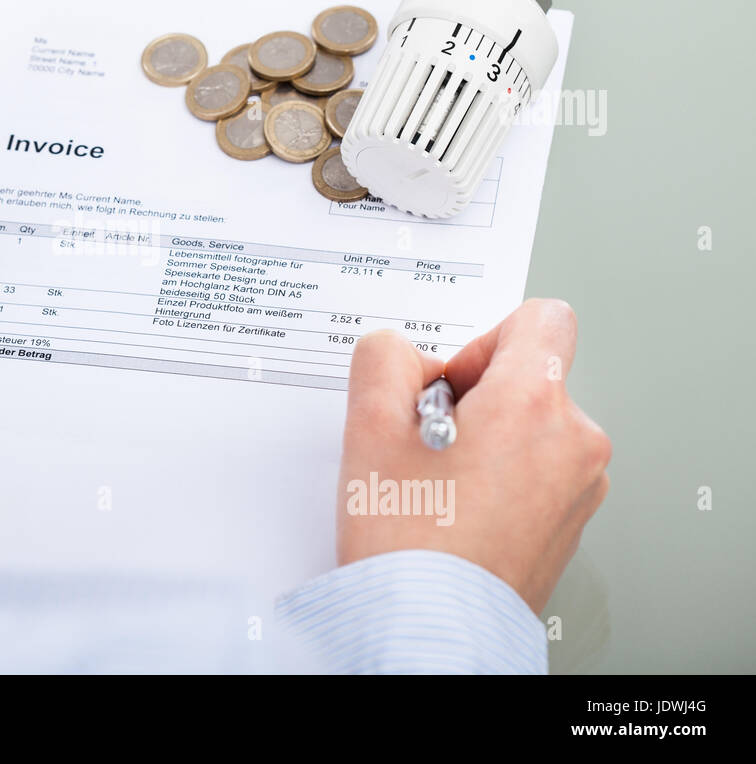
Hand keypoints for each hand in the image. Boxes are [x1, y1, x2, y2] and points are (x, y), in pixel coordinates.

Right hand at [336, 298, 610, 612]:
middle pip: (529, 378)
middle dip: (476, 399)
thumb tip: (404, 356)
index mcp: (533, 403)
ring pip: (533, 429)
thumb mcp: (367, 426)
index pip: (542, 318)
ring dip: (488, 440)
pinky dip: (502, 480)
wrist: (429, 629)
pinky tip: (456, 513)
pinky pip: (539, 475)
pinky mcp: (571, 527)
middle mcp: (573, 441)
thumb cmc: (406, 540)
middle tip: (427, 445)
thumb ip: (382, 359)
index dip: (483, 339)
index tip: (449, 386)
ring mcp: (580, 489)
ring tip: (439, 485)